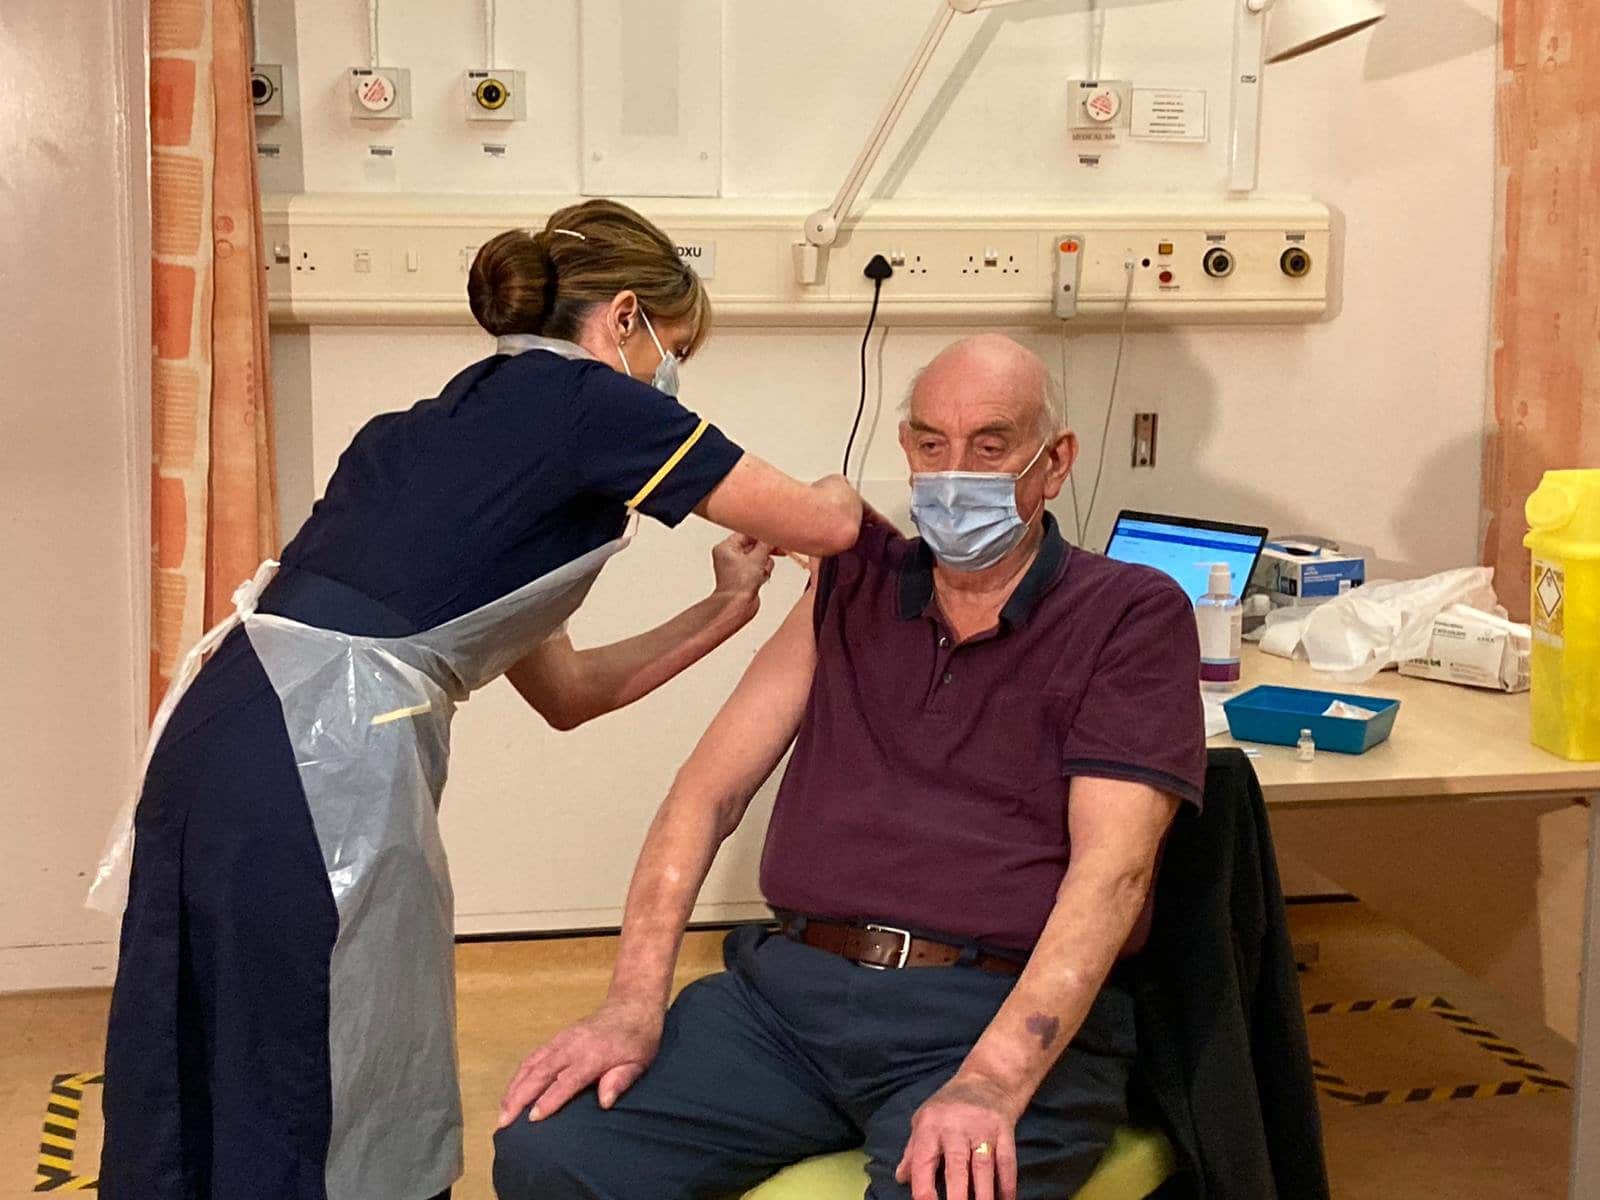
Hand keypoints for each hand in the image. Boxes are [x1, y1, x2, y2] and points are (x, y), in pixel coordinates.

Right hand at [496, 999, 663, 1128]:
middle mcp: (572, 1046)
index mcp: (594, 1055)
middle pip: (541, 1072)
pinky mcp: (558, 1038)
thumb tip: (605, 1102)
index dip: (549, 1099)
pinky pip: (534, 1056)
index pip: (567, 1080)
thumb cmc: (638, 1037)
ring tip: (503, 1110)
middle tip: (504, 1121)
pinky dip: (520, 1074)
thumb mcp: (639, 1061)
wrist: (632, 1004)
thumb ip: (620, 1080)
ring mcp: (563, 1040)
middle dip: (520, 1097)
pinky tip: (513, 1090)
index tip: (533, 1118)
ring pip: (532, 1063)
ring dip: (514, 1087)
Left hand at [711, 534, 774, 614]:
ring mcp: (738, 567)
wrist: (737, 606)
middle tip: (779, 550)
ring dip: (765, 564)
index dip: (762, 535)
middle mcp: (730, 556)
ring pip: (760, 557)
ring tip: (762, 572)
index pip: (747, 534)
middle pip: (754, 545)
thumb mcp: (756, 558)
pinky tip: (761, 579)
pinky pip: (760, 568)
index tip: (774, 536)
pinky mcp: (746, 577)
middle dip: (765, 552)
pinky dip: (763, 572)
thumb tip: (773, 535)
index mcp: (726, 548)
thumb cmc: (738, 585)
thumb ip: (766, 544)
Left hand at [895, 1072, 1022, 1199]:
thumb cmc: (949, 1106)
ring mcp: (983, 1130)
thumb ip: (913, 1151)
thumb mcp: (924, 1120)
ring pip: (984, 1168)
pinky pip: (1007, 1163)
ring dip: (983, 1196)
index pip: (923, 1161)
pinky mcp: (1005, 1132)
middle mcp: (956, 1128)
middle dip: (957, 1197)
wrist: (987, 1080)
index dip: (923, 1189)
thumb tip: (901, 1179)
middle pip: (957, 1167)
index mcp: (931, 1126)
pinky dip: (1007, 1186)